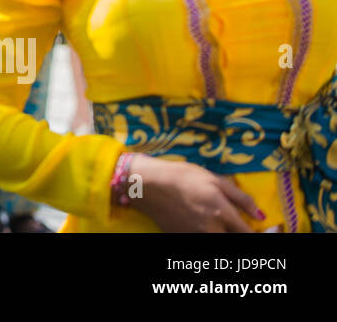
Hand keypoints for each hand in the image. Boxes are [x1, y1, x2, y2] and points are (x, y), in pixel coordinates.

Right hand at [127, 155, 263, 231]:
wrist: (147, 184)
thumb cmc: (182, 176)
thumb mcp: (214, 180)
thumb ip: (240, 198)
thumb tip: (261, 215)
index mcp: (222, 214)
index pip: (250, 235)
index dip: (262, 235)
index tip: (269, 231)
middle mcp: (212, 230)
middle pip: (236, 241)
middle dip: (241, 234)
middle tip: (238, 224)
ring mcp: (197, 237)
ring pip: (220, 241)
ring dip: (224, 233)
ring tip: (219, 221)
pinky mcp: (184, 239)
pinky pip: (202, 240)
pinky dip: (208, 234)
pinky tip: (202, 223)